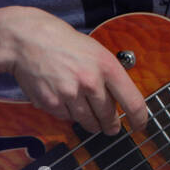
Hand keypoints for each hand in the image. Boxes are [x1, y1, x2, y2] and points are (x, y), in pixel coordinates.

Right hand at [0, 7, 148, 134]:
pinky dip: (69, 114)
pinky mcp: (52, 103)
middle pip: (108, 116)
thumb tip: (121, 100)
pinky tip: (67, 102)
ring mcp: (70, 94)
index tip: (140, 126)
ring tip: (94, 123)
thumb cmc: (67, 44)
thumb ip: (110, 75)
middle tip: (113, 128)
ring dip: (92, 124)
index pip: (132, 101)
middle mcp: (91, 82)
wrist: (30, 41)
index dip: (139, 118)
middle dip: (111, 125)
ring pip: (88, 121)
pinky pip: (67, 117)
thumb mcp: (97, 52)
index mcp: (108, 66)